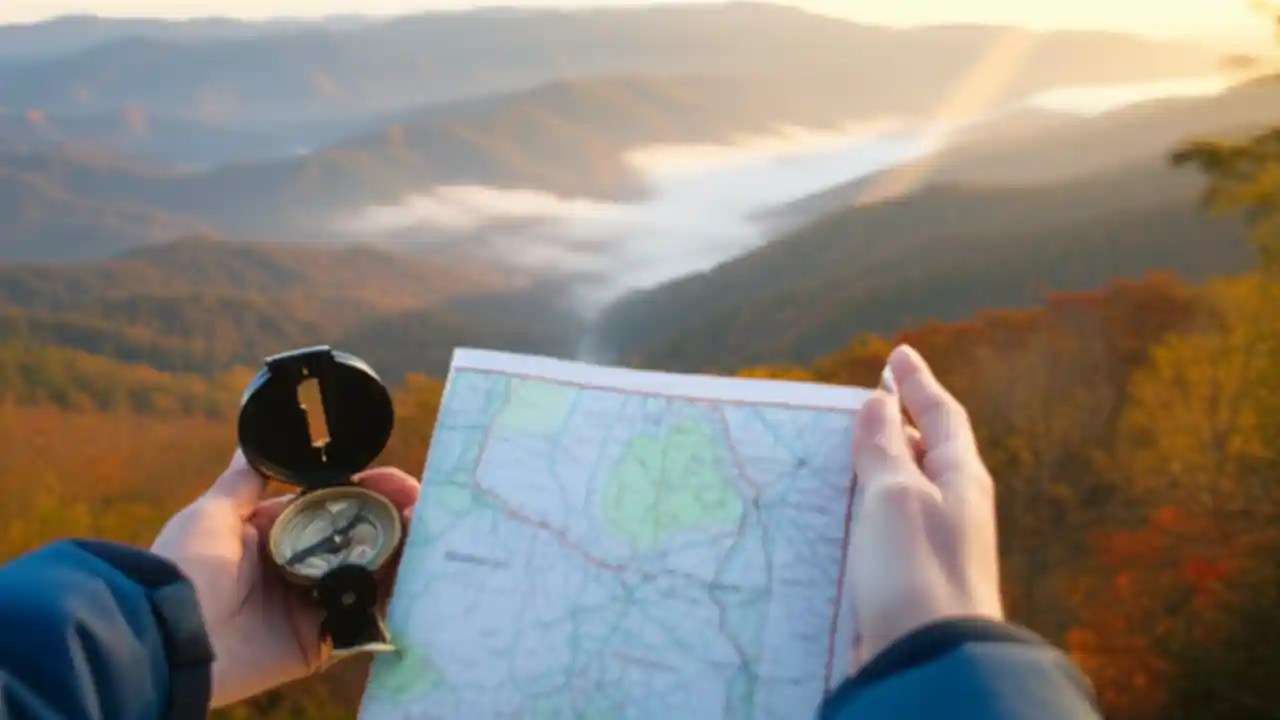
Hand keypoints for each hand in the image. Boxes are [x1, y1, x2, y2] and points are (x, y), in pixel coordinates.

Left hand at [151, 452, 418, 706]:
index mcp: (274, 534)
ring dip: (400, 557)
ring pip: (367, 579)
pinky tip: (412, 580)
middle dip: (393, 522)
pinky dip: (388, 604)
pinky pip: (361, 623)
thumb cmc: (183, 567)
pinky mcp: (317, 644)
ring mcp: (309, 608)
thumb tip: (258, 440)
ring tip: (426, 536)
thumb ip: (245, 481)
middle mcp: (296, 569)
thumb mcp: (212, 513)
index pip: (333, 506)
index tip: (397, 481)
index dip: (367, 492)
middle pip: (358, 541)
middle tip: (422, 506)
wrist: (166, 635)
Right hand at [848, 345, 1002, 667]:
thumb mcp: (894, 494)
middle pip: (929, 448)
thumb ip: (885, 447)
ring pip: (909, 486)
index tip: (899, 353)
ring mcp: (937, 543)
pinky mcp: (915, 575)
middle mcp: (956, 506)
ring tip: (851, 446)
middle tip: (872, 397)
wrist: (932, 659)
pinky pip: (892, 522)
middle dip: (902, 420)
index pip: (942, 414)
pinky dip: (870, 502)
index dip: (918, 382)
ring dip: (882, 461)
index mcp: (962, 477)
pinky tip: (847, 510)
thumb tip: (879, 403)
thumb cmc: (915, 567)